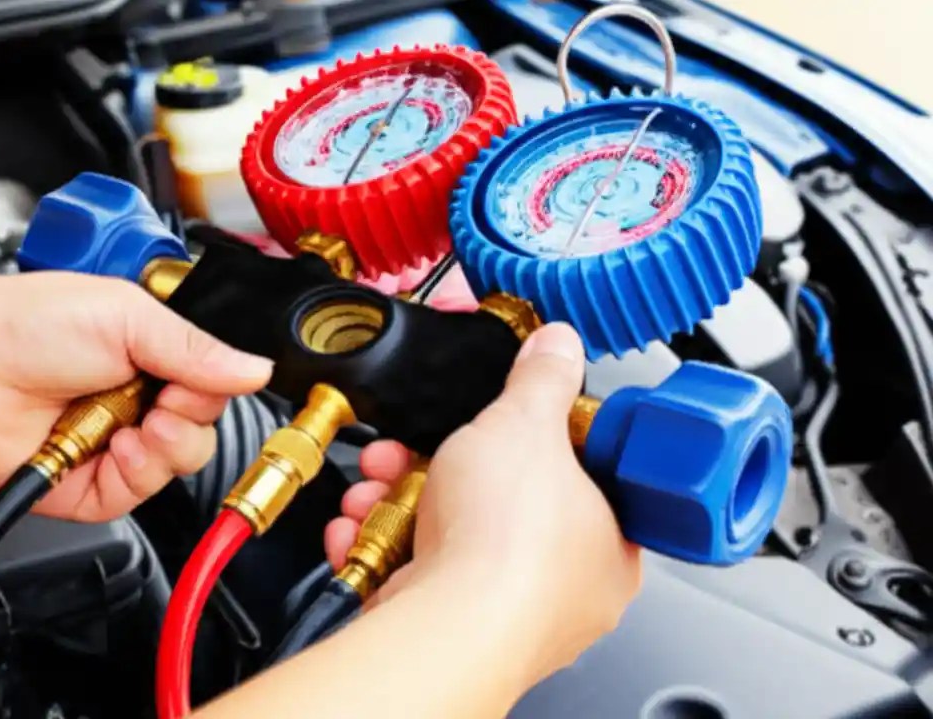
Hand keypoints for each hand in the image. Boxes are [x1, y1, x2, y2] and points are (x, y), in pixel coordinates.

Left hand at [0, 272, 271, 522]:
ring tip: (135, 423)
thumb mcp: (127, 317)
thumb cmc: (26, 324)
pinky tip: (114, 447)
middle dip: (189, 421)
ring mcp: (116, 444)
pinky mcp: (90, 486)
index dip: (214, 388)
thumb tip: (255, 367)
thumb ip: (196, 348)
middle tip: (163, 399)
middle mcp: (140, 401)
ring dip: (163, 448)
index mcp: (155, 356)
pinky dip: (131, 475)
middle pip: (202, 432)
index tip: (198, 379)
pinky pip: (135, 498)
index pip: (215, 386)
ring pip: (176, 468)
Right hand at [325, 323, 640, 687]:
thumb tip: (559, 345)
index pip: (582, 476)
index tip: (503, 420)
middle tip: (421, 447)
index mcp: (610, 542)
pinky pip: (411, 570)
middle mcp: (564, 588)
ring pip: (446, 534)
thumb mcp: (526, 422)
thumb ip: (542, 380)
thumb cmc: (507, 542)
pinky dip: (379, 540)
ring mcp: (503, 612)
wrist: (446, 622)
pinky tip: (362, 522)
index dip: (534, 437)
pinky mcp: (446, 628)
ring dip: (397, 495)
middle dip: (440, 462)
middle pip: (498, 501)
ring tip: (379, 480)